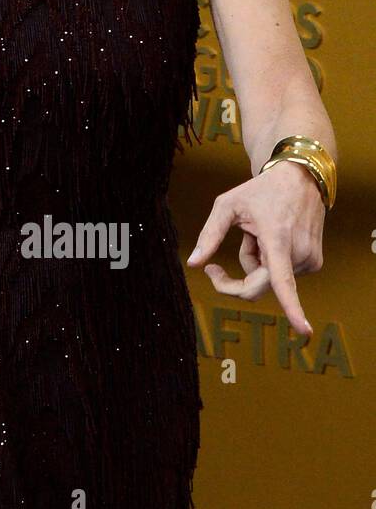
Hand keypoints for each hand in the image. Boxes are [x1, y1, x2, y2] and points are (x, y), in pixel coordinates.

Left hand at [187, 160, 325, 336]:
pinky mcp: (315, 263)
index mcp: (277, 239)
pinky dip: (270, 261)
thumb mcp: (227, 205)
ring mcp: (311, 259)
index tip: (303, 330)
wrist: (298, 178)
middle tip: (212, 269)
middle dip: (234, 282)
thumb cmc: (259, 191)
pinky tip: (273, 237)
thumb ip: (209, 235)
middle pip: (259, 287)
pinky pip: (281, 275)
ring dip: (255, 262)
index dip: (292, 308)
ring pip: (268, 280)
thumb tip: (193, 264)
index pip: (282, 280)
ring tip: (258, 233)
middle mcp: (299, 253)